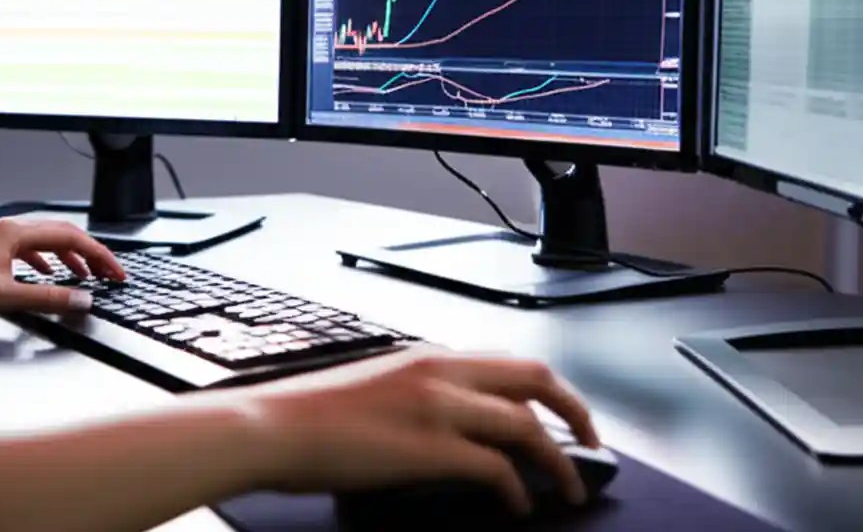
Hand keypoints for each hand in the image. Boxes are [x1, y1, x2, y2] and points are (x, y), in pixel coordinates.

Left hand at [0, 217, 125, 320]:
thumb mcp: (5, 297)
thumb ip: (48, 298)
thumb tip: (82, 299)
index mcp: (14, 233)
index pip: (71, 237)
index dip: (99, 255)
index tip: (115, 272)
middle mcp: (8, 230)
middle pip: (62, 234)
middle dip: (89, 253)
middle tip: (108, 272)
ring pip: (46, 242)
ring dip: (69, 256)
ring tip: (85, 274)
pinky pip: (29, 250)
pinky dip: (47, 261)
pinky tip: (48, 274)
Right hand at [235, 347, 598, 514]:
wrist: (271, 427)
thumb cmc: (307, 416)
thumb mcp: (374, 390)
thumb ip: (415, 397)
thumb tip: (446, 428)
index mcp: (427, 357)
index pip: (507, 364)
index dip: (546, 391)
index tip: (562, 414)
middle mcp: (440, 372)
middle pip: (535, 379)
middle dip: (575, 411)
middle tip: (591, 444)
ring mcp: (438, 407)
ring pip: (527, 426)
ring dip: (558, 461)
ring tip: (569, 488)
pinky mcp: (430, 446)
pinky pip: (498, 467)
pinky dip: (518, 488)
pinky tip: (519, 505)